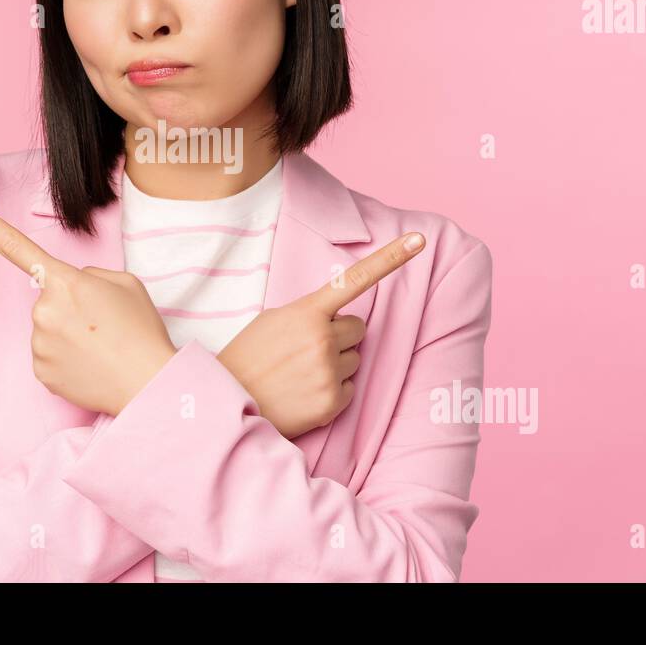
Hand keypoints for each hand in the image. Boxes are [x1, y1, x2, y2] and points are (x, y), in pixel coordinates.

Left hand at [0, 195, 176, 416]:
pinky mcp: (40, 373)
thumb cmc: (141, 330)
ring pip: (47, 329)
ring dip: (68, 334)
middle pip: (48, 299)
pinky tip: (89, 365)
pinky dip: (65, 360)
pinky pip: (47, 356)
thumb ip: (89, 275)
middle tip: (103, 323)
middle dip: (70, 306)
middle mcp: (44, 311)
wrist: (149, 384)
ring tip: (100, 346)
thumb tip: (70, 288)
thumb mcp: (125, 283)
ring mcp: (39, 344)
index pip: (17, 247)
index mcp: (65, 281)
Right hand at [217, 232, 425, 439]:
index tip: (419, 240)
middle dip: (341, 336)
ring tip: (300, 373)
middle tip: (307, 349)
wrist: (226, 404)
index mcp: (307, 312)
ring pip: (355, 359)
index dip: (391, 258)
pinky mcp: (332, 403)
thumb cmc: (248, 358)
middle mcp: (323, 339)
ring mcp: (329, 372)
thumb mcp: (272, 321)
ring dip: (336, 363)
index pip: (355, 279)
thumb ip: (308, 314)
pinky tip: (305, 392)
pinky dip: (333, 391)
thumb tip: (336, 319)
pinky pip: (350, 389)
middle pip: (358, 328)